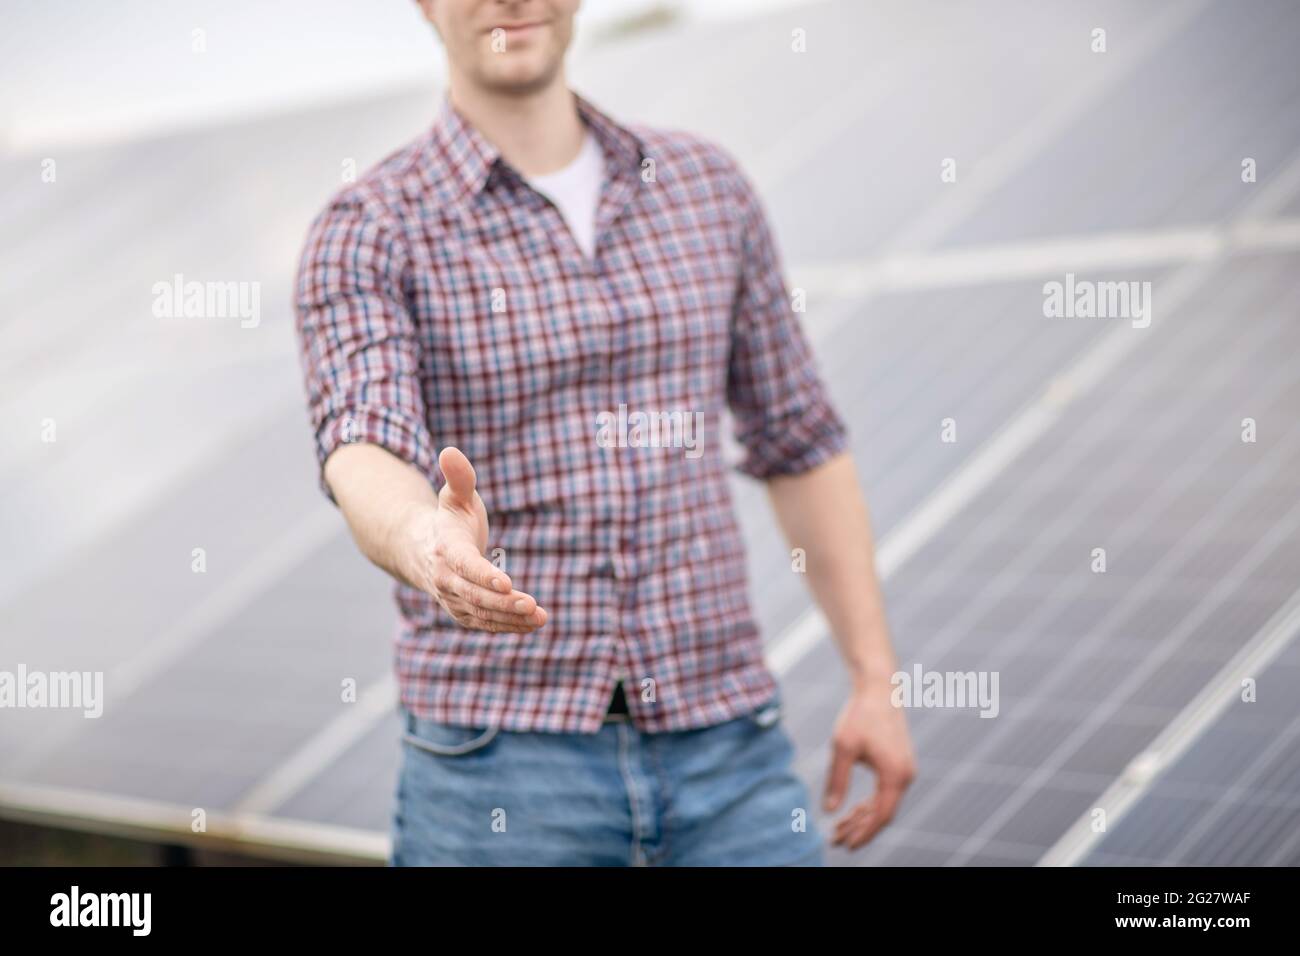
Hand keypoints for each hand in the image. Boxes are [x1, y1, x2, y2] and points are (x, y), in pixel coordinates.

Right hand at [418, 446, 546, 632]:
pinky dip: (508, 626)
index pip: (465, 565)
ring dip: (511, 618)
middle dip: (504, 603)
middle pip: (475, 596)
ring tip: (541, 617)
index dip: (484, 575)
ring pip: (482, 614)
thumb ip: (459, 477)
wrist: (422, 550)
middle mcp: (446, 578)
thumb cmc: (448, 519)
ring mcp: (453, 599)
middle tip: (533, 605)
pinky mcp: (463, 613)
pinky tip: (533, 624)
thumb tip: (450, 450)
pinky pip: (485, 623)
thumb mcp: (454, 495)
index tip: (507, 582)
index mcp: (446, 548)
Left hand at [823, 681, 915, 849]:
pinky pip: (886, 793)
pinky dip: (870, 803)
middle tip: (835, 840)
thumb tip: (828, 811)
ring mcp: (904, 771)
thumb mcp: (842, 748)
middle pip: (883, 814)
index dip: (863, 833)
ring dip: (863, 818)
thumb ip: (837, 781)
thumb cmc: (859, 715)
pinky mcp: (899, 764)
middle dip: (859, 829)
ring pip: (884, 804)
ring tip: (838, 828)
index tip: (845, 845)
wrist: (878, 688)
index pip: (881, 816)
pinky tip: (853, 810)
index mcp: (895, 775)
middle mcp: (905, 776)